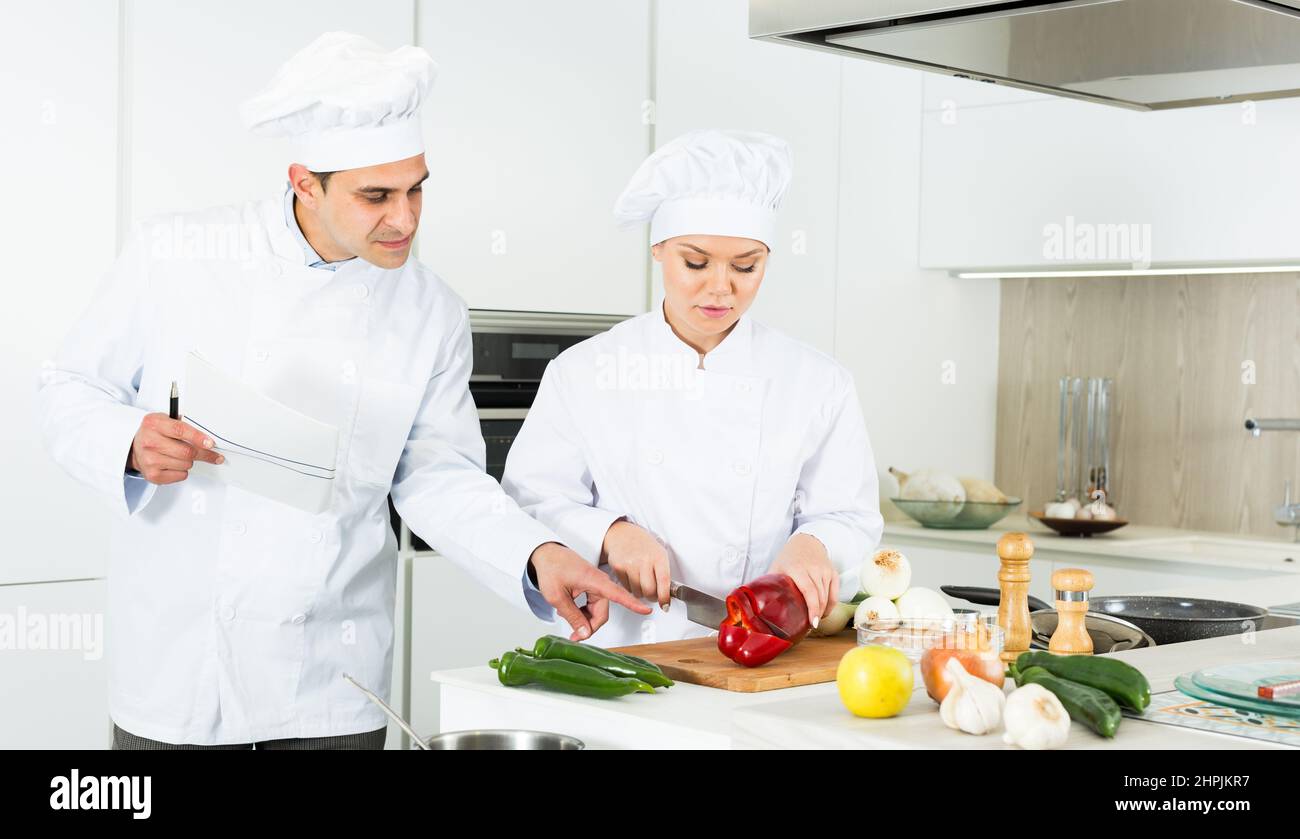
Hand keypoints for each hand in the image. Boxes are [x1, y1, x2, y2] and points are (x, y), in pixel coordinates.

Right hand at [127, 413, 223, 484]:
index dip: (198, 438)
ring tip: (181, 455)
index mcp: (154, 423)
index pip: (180, 430)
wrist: (134, 447)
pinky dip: (183, 471)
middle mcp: (149, 441)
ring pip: (186, 464)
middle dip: (204, 454)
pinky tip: (174, 464)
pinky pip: (181, 475)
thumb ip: (183, 425)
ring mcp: (149, 460)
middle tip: (213, 454)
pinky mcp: (152, 475)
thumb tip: (207, 438)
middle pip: (187, 452)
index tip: (211, 443)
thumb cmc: (154, 433)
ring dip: (190, 461)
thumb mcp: (165, 420)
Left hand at [529, 542, 652, 640]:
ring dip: (584, 619)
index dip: (633, 604)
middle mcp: (599, 583)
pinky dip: (583, 612)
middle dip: (589, 626)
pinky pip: (593, 606)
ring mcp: (596, 585)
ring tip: (567, 617)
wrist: (546, 555)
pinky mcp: (591, 587)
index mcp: (595, 581)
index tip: (646, 610)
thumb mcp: (557, 597)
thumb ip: (572, 616)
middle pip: (602, 613)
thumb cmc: (551, 568)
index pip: (619, 595)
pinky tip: (571, 611)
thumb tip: (584, 633)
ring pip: (597, 611)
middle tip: (574, 635)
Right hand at [601, 520, 671, 610]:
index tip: (665, 605)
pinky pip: (625, 588)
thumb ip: (664, 572)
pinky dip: (630, 587)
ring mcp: (630, 563)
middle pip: (649, 591)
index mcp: (658, 556)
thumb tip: (668, 595)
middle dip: (652, 597)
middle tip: (653, 595)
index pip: (664, 582)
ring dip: (641, 593)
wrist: (623, 534)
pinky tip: (632, 578)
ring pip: (637, 592)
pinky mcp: (618, 567)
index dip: (665, 597)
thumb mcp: (659, 553)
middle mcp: (644, 560)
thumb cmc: (644, 545)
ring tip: (642, 584)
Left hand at [770, 533, 839, 626]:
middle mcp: (814, 569)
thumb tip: (760, 606)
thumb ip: (770, 585)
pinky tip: (823, 612)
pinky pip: (835, 594)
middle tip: (809, 626)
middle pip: (820, 597)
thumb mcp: (777, 568)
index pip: (809, 592)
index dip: (812, 609)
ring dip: (822, 612)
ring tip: (814, 621)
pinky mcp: (833, 573)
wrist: (806, 541)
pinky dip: (830, 606)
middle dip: (816, 614)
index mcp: (797, 569)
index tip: (813, 623)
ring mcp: (825, 571)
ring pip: (827, 597)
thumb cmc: (789, 557)